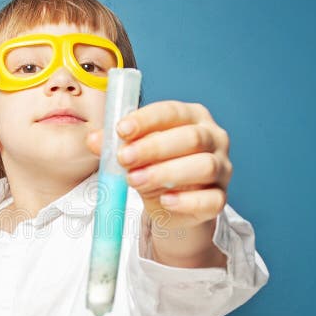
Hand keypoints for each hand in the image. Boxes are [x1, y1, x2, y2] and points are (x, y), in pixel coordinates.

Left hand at [88, 100, 231, 226]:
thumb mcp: (134, 153)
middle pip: (191, 137)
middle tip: (124, 158)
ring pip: (204, 166)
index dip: (147, 119)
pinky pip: (211, 199)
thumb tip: (93, 140)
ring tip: (135, 180)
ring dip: (166, 173)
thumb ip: (115, 145)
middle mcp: (213, 138)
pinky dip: (186, 201)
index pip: (173, 111)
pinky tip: (164, 200)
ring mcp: (222, 168)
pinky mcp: (220, 198)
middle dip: (154, 148)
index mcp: (192, 117)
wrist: (172, 205)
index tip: (121, 130)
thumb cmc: (154, 167)